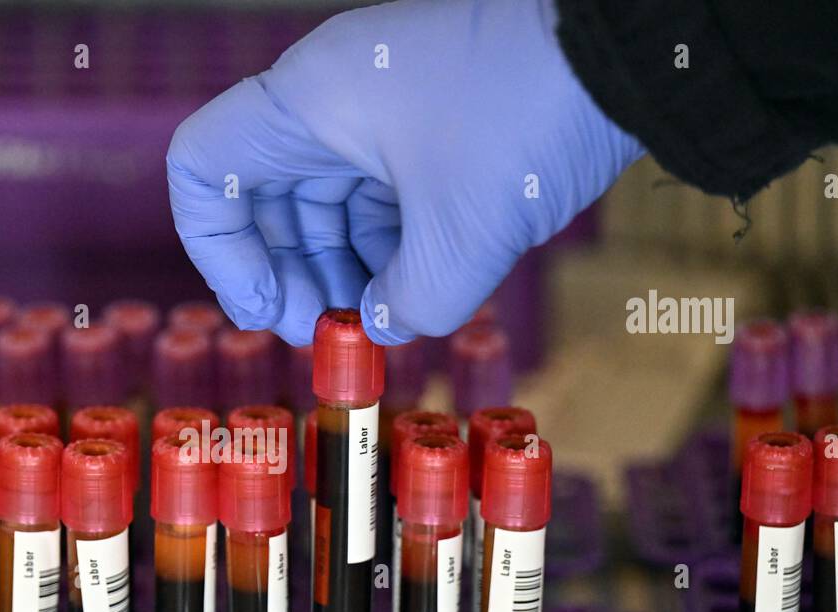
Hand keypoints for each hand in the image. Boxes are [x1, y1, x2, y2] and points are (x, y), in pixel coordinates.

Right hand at [166, 0, 642, 344]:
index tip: (268, 310)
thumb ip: (409, 304)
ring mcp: (380, 113)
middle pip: (267, 203)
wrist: (633, 47)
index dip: (218, 252)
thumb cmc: (534, 108)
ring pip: (326, 209)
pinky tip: (413, 297)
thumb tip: (386, 328)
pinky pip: (380, 202)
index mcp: (308, 102)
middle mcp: (331, 102)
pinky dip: (386, 253)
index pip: (205, 171)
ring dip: (341, 274)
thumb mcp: (462, 234)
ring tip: (378, 326)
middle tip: (331, 338)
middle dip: (290, 279)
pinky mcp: (426, 131)